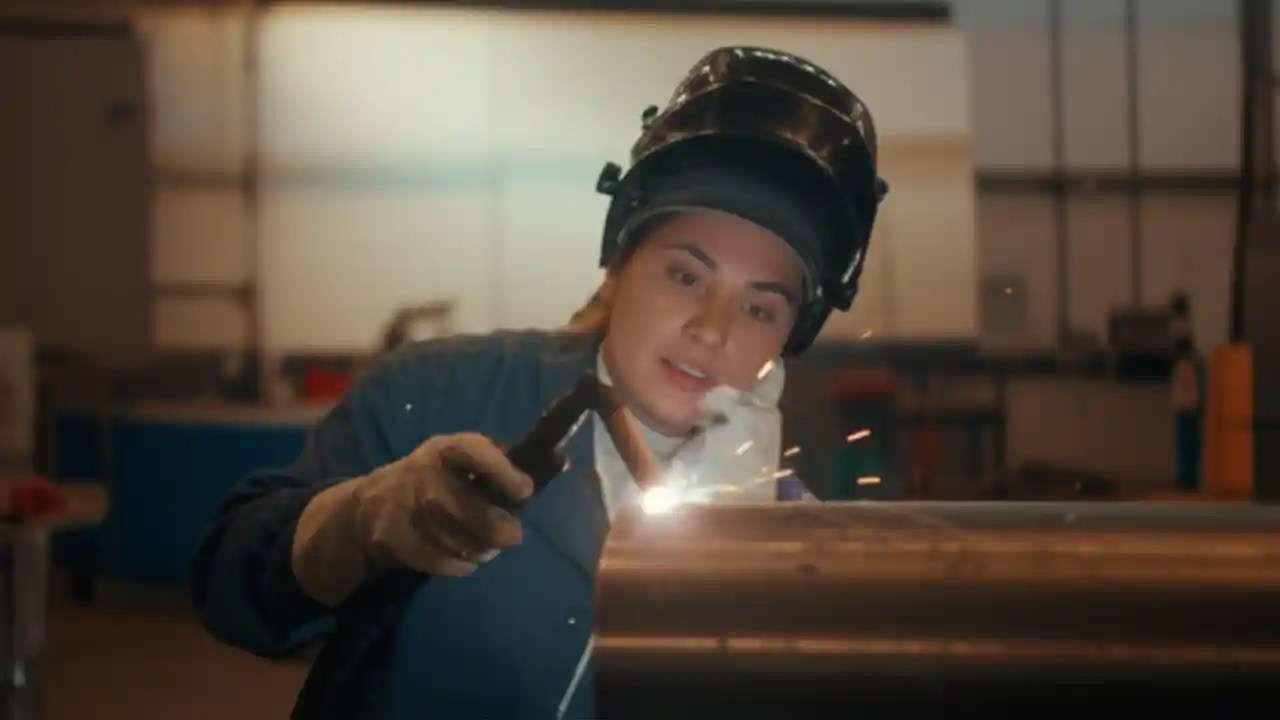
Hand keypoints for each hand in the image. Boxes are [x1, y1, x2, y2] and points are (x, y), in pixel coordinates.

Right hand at [292, 433, 533, 605]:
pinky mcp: (397, 540)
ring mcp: (407, 510)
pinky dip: (463, 565)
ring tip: (489, 547)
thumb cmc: (433, 478)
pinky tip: (467, 558)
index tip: (525, 491)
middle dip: (502, 530)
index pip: (475, 452)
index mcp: (445, 449)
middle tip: (513, 534)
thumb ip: (498, 462)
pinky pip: (444, 562)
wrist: (369, 507)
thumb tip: (558, 462)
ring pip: (462, 542)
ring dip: (484, 550)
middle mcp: (424, 475)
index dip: (504, 472)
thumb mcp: (458, 458)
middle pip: (473, 512)